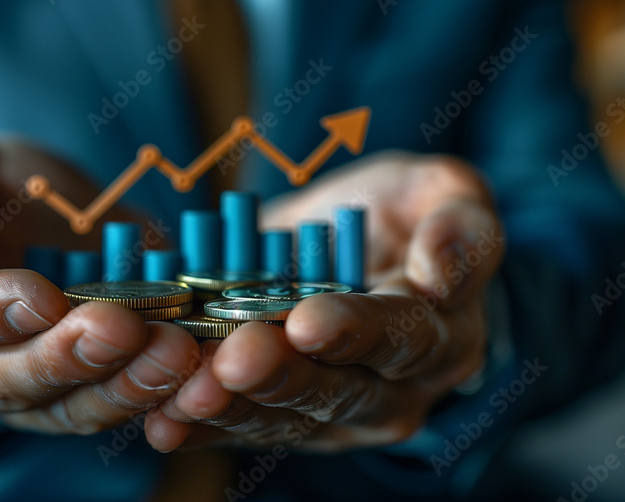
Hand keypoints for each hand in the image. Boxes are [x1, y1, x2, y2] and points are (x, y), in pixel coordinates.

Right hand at [0, 132, 198, 433]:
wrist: (44, 213)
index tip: (40, 295)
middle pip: (13, 381)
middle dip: (70, 357)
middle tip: (121, 326)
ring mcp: (36, 392)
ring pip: (75, 406)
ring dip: (127, 383)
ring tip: (175, 350)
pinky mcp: (93, 393)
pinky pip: (125, 404)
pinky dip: (164, 390)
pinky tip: (199, 366)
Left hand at [144, 152, 504, 451]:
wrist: (361, 253)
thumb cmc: (404, 217)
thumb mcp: (442, 195)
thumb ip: (461, 226)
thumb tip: (441, 272)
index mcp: (441, 335)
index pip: (402, 336)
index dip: (354, 330)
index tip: (308, 321)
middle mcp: (392, 390)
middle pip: (339, 392)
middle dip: (284, 377)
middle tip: (237, 358)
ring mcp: (336, 416)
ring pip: (284, 419)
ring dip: (234, 409)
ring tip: (190, 393)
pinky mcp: (284, 422)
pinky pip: (241, 429)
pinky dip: (200, 428)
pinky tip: (164, 421)